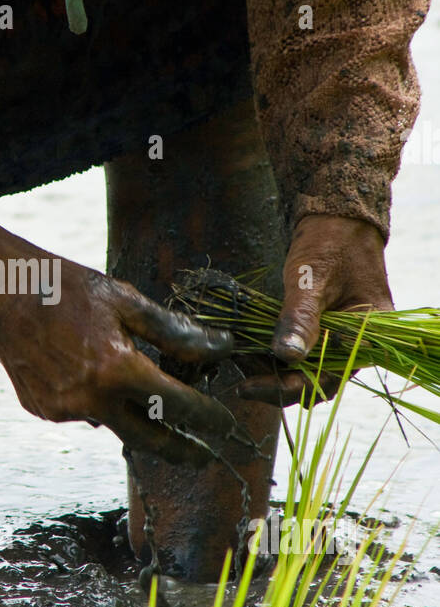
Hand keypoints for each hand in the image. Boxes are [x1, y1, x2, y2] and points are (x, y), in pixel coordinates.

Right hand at [0, 205, 237, 463]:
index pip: (179, 406)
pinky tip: (84, 369)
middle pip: (150, 440)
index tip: (227, 425)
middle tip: (204, 459)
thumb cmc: (65, 287)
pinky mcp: (44, 411)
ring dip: (132, 415)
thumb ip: (175, 332)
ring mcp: (64, 410)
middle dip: (181, 452)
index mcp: (118, 370)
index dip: (208, 418)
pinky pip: (83, 414)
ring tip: (135, 389)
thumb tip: (219, 349)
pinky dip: (95, 401)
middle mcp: (92, 400)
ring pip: (113, 424)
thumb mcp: (125, 301)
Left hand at [238, 214, 392, 405]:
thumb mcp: (311, 278)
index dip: (285, 389)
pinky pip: (302, 352)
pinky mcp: (326, 331)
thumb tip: (287, 356)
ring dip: (272, 369)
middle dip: (274, 381)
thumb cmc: (330, 241)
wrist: (337, 218)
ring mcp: (342, 339)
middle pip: (314, 381)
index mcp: (368, 336)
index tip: (247, 387)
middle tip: (238, 375)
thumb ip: (301, 317)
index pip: (325, 380)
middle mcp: (358, 345)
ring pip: (305, 370)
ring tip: (240, 360)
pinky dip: (276, 353)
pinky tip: (251, 349)